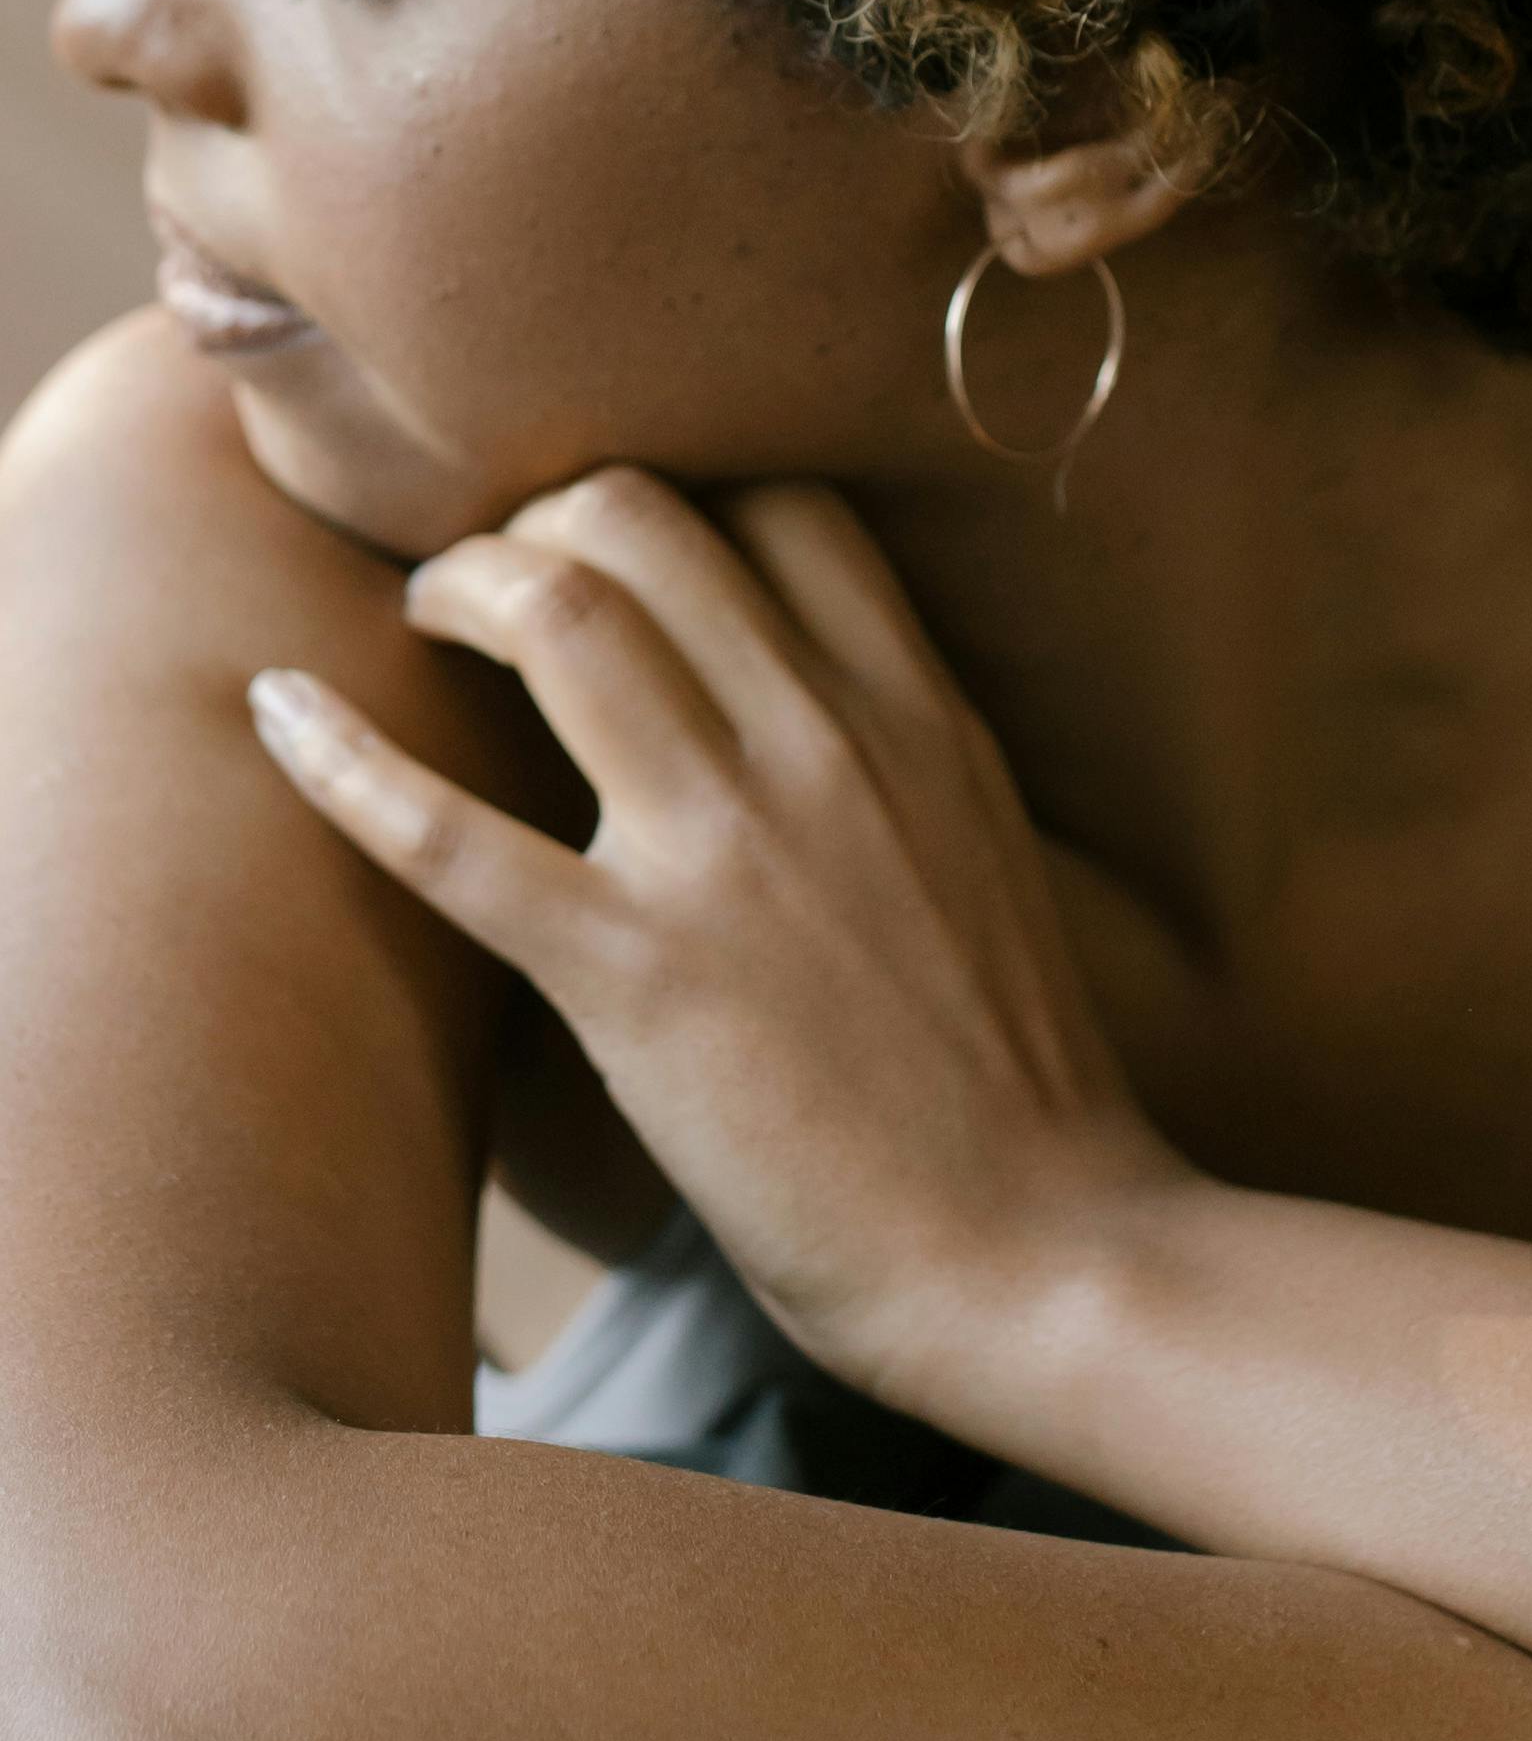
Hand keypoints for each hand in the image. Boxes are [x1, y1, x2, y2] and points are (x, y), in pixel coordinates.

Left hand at [245, 467, 1182, 1420]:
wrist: (1044, 1248)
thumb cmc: (1018, 1075)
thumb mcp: (983, 846)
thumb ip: (894, 748)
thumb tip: (795, 690)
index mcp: (917, 713)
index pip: (779, 502)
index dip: (671, 492)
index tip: (609, 541)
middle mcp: (823, 743)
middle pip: (643, 519)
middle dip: (539, 519)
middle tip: (496, 585)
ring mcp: (725, 853)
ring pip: (559, 614)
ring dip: (461, 587)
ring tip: (423, 620)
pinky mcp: (635, 979)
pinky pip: (452, 838)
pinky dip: (346, 761)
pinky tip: (277, 709)